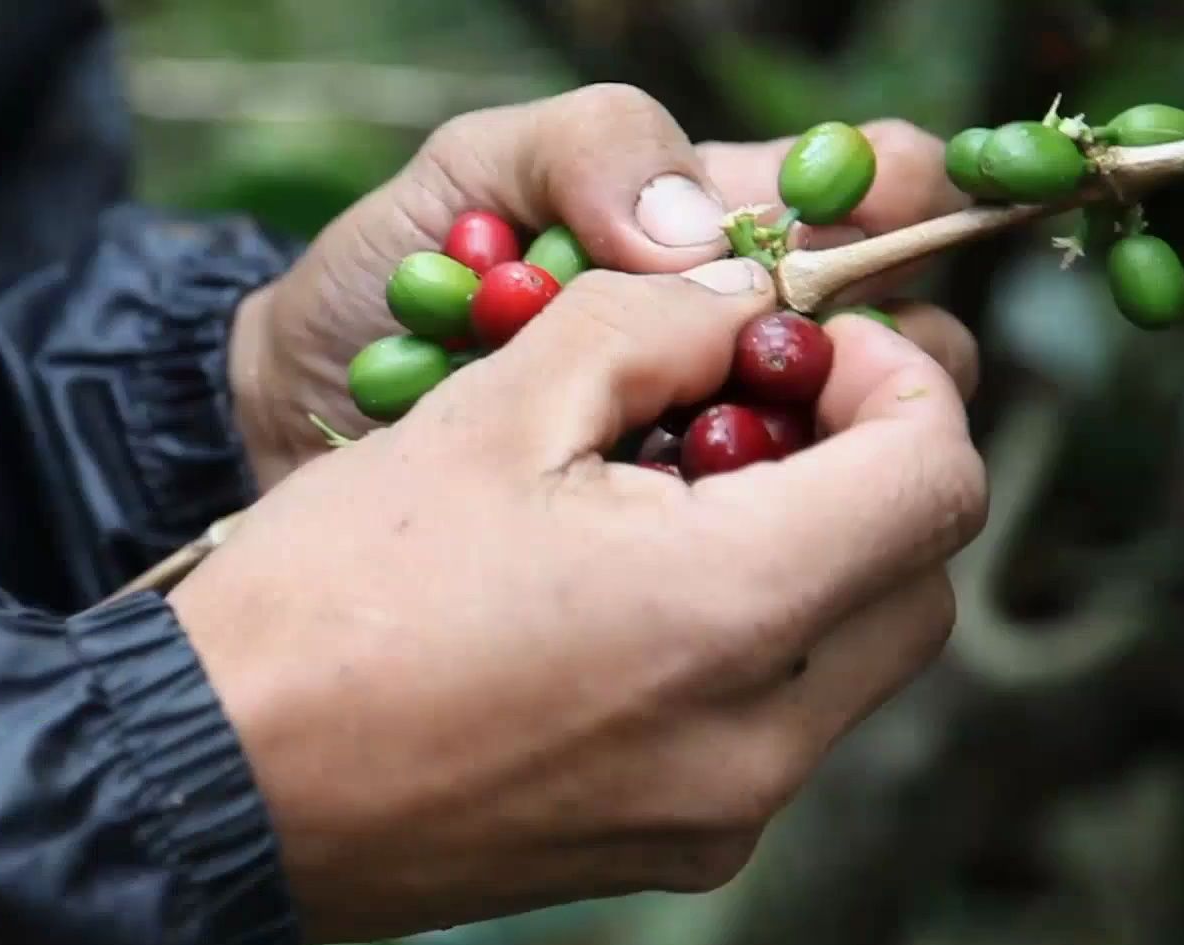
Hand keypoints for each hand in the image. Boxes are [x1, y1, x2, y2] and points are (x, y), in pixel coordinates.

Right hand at [173, 258, 987, 943]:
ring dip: (809, 560)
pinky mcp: (660, 856)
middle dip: (866, 469)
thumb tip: (740, 315)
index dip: (897, 379)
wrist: (214, 779)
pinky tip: (623, 604)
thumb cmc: (332, 591)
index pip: (939, 475)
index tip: (805, 348)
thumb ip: (651, 328)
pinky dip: (745, 648)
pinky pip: (768, 733)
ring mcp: (712, 819)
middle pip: (917, 576)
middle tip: (752, 415)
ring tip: (673, 505)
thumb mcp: (491, 406)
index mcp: (729, 611)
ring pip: (850, 660)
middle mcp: (756, 742)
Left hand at [228, 84, 975, 489]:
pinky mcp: (665, 551)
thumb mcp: (470, 172)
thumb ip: (585, 152)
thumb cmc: (382, 280)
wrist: (283, 422)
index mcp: (711, 228)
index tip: (875, 222)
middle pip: (896, 333)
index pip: (869, 190)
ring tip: (717, 447)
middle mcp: (734, 342)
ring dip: (815, 448)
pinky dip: (741, 538)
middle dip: (887, 341)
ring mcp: (706, 451)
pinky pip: (752, 553)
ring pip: (840, 455)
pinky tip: (692, 535)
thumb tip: (701, 231)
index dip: (900, 195)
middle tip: (808, 363)